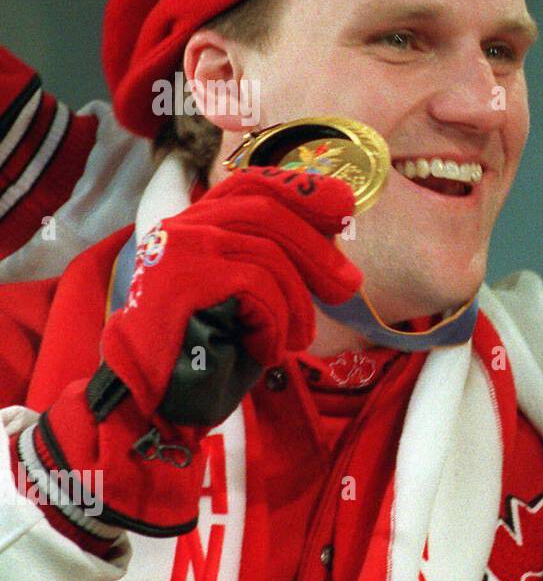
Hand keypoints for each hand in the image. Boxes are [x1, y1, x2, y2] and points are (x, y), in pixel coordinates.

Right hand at [102, 166, 361, 423]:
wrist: (155, 397)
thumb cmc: (208, 349)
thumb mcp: (248, 293)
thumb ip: (273, 257)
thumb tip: (331, 237)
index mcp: (197, 223)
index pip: (252, 183)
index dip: (302, 191)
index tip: (344, 206)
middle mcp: (184, 225)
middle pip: (266, 211)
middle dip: (316, 250)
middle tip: (348, 285)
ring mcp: (182, 247)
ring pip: (268, 253)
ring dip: (297, 303)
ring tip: (299, 338)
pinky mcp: (186, 275)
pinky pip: (257, 285)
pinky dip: (274, 323)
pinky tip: (267, 349)